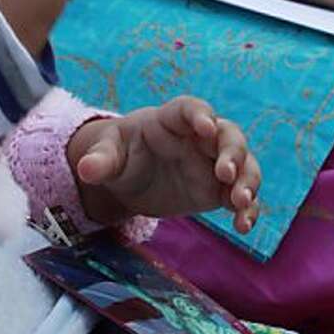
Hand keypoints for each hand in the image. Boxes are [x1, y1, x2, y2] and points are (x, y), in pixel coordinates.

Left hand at [68, 98, 260, 235]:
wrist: (127, 179)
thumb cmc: (119, 152)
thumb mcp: (106, 153)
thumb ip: (100, 160)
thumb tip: (86, 169)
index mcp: (171, 119)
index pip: (191, 108)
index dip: (200, 114)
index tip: (206, 126)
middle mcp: (199, 138)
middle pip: (227, 134)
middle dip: (232, 151)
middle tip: (225, 173)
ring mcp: (212, 163)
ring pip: (243, 163)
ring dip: (247, 179)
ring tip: (240, 203)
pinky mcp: (216, 190)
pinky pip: (240, 195)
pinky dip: (247, 208)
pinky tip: (243, 226)